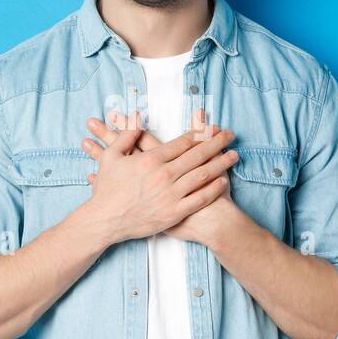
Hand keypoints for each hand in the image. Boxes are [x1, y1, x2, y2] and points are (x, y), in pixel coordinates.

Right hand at [81, 107, 239, 245]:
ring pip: (202, 175)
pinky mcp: (174, 213)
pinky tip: (223, 181)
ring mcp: (170, 195)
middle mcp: (163, 175)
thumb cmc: (107, 189)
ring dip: (220, 163)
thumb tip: (138, 117)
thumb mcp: (110, 156)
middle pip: (197, 155)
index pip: (183, 142)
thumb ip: (126, 135)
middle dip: (216, 143)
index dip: (200, 133)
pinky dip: (213, 189)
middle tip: (230, 135)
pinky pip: (199, 199)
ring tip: (234, 155)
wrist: (104, 221)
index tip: (212, 128)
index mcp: (150, 159)